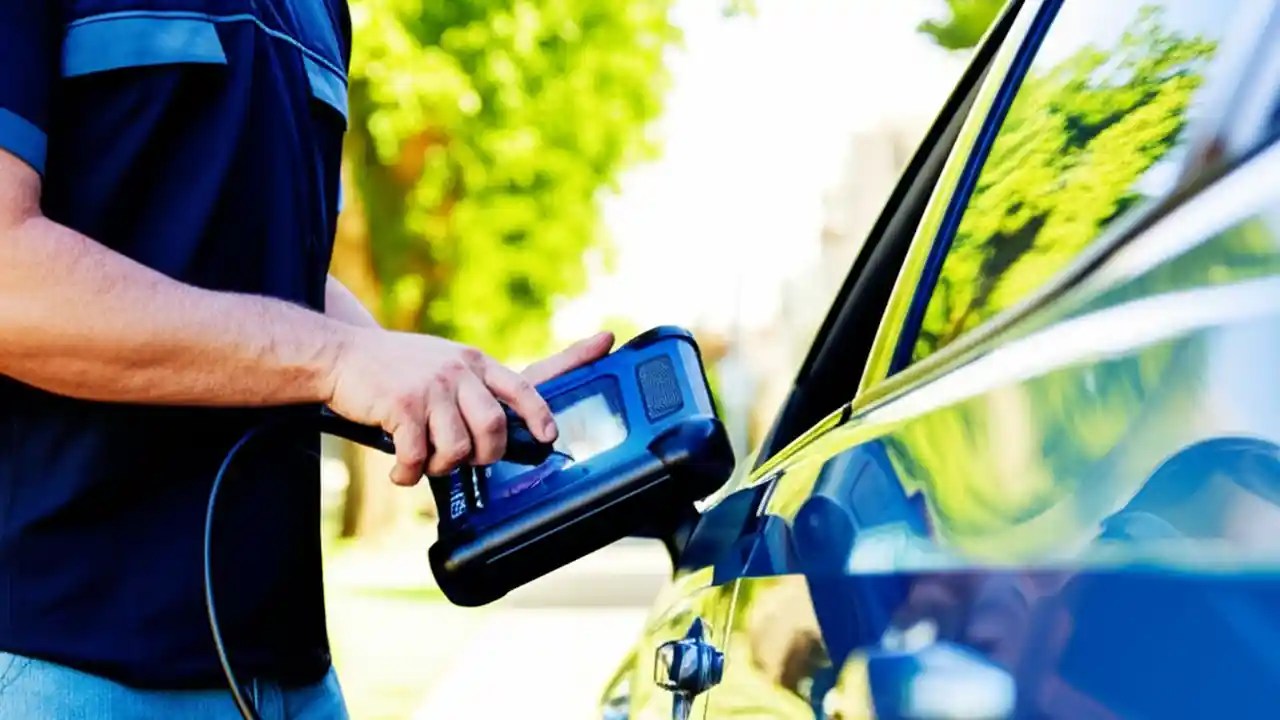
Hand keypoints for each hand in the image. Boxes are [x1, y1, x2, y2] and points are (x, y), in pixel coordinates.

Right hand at [326, 328, 613, 483]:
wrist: (342, 355)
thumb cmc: (394, 369)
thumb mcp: (441, 362)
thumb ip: (468, 387)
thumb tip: (493, 433)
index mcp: (473, 361)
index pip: (520, 387)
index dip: (539, 415)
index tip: (549, 436)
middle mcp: (457, 371)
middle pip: (494, 426)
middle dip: (484, 454)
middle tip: (463, 461)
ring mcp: (430, 388)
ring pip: (457, 447)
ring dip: (441, 466)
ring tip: (424, 463)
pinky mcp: (402, 406)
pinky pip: (418, 457)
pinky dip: (409, 474)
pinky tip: (400, 472)